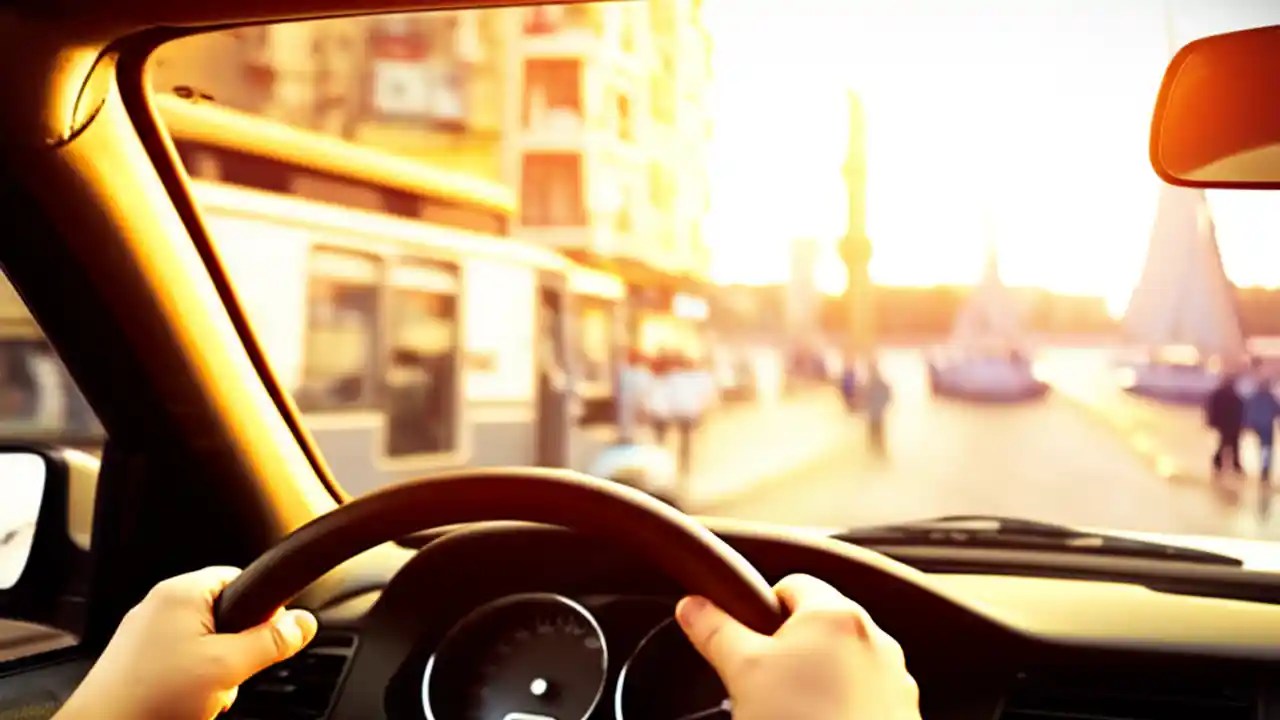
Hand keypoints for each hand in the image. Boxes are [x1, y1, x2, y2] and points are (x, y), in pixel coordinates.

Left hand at [56, 566, 317, 719]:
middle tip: (231, 674)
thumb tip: (303, 623)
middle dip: (236, 649)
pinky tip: (185, 704)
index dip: (263, 610)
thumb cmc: (150, 699)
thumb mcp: (228, 667)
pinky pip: (181, 662)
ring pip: (204, 643)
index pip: (242, 579)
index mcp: (182, 592)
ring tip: (202, 696)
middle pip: (225, 615)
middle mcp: (160, 605)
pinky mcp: (136, 661)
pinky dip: (191, 682)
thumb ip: (271, 642)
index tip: (268, 638)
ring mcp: (144, 634)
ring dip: (214, 671)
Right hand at [676, 574, 919, 719]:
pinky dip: (843, 705)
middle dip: (791, 650)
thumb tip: (693, 607)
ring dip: (818, 678)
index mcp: (836, 614)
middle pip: (819, 625)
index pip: (791, 585)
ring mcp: (895, 677)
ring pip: (842, 663)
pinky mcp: (902, 712)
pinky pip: (865, 695)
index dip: (762, 610)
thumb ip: (714, 630)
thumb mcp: (742, 672)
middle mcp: (875, 638)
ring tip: (793, 712)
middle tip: (766, 684)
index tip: (749, 641)